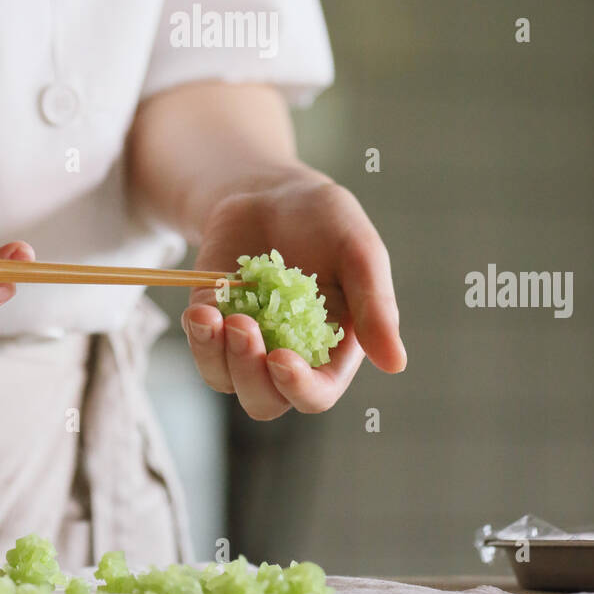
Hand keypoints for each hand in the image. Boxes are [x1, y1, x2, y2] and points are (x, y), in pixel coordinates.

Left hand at [181, 169, 404, 419]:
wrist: (273, 193)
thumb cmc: (327, 221)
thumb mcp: (359, 253)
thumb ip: (376, 306)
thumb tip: (396, 363)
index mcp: (332, 349)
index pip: (317, 393)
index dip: (299, 387)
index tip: (281, 358)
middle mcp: (288, 355)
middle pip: (265, 400)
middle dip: (250, 374)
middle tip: (242, 327)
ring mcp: (246, 342)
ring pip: (226, 381)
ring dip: (217, 356)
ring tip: (214, 316)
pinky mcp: (213, 323)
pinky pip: (201, 348)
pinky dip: (197, 335)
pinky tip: (200, 309)